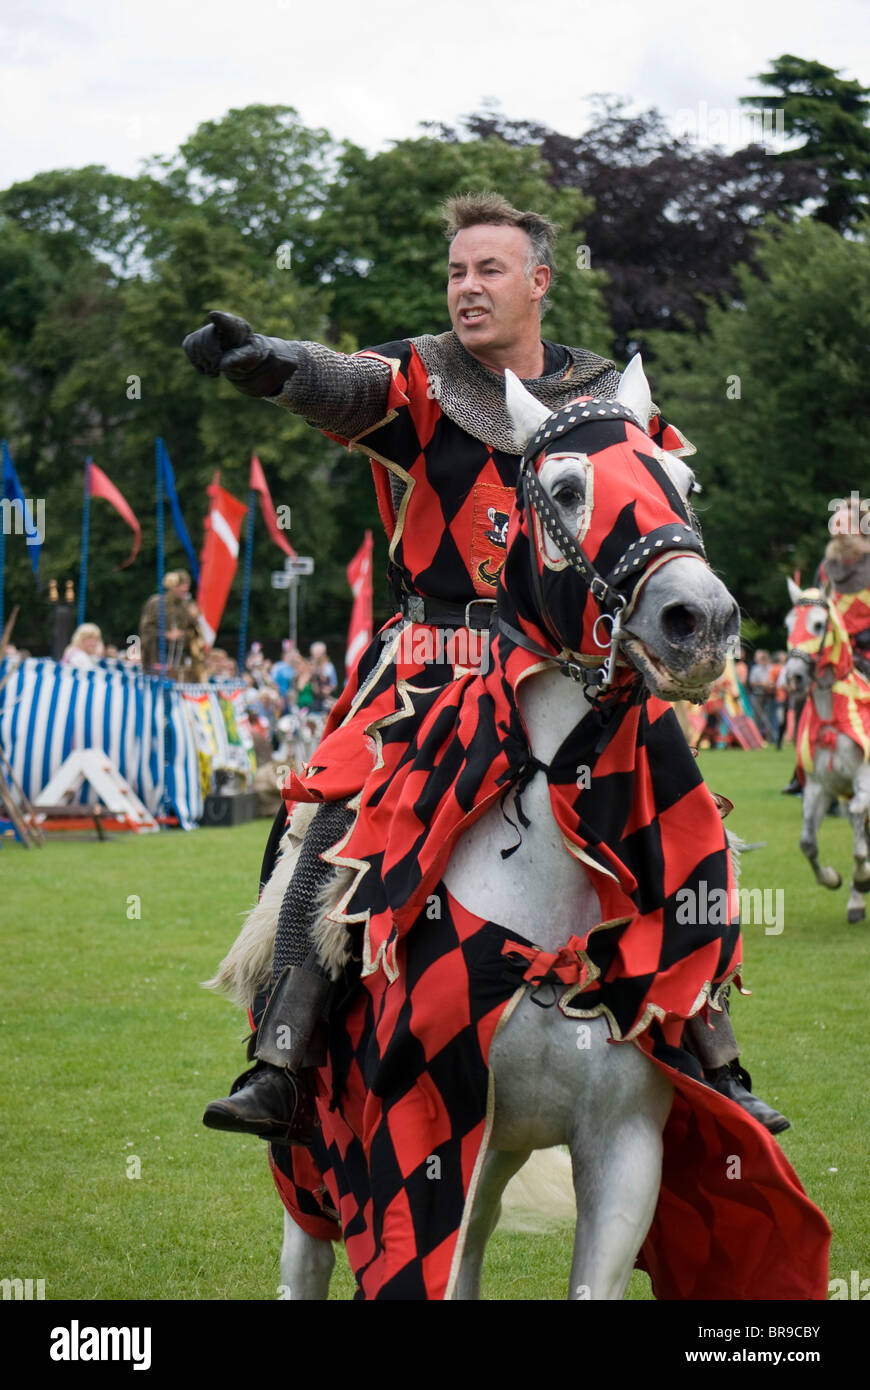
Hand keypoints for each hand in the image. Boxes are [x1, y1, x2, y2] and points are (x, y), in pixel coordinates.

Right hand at [183, 310, 302, 397]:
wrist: (242, 356)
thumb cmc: (251, 355)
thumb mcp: (251, 358)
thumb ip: (239, 360)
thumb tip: (222, 364)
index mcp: (237, 328)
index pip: (227, 322)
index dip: (220, 319)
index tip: (213, 316)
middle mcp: (220, 324)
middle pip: (205, 338)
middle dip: (211, 356)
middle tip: (218, 368)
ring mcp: (206, 330)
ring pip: (195, 344)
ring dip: (204, 361)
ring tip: (216, 368)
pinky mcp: (195, 338)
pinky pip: (188, 347)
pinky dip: (197, 361)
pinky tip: (208, 365)